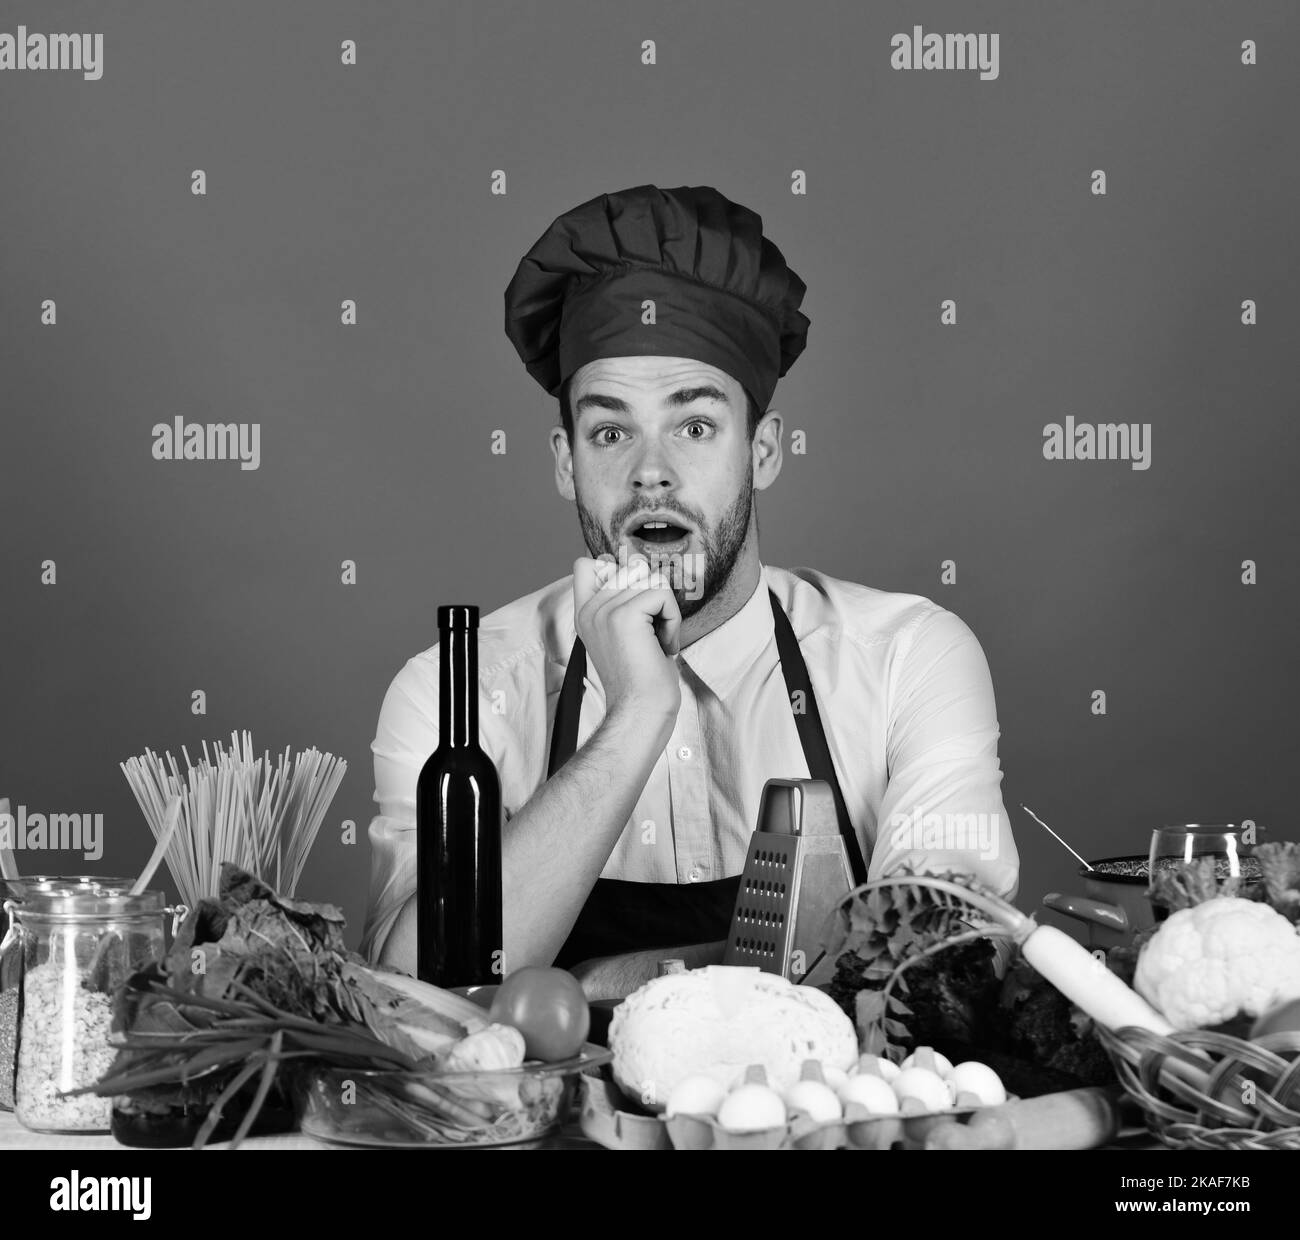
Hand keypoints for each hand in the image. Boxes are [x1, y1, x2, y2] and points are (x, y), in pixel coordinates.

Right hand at [572, 553, 681, 726]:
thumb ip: (622, 602)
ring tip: (657, 642)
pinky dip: (673, 619)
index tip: (635, 610)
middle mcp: (590, 610)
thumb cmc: (642, 680)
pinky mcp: (624, 616)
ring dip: (666, 612)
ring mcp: (604, 611)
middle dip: (654, 600)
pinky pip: (663, 594)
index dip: (618, 573)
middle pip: (634, 569)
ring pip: (652, 579)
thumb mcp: (624, 635)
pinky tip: (663, 646)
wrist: (641, 712)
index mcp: (585, 614)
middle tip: (651, 636)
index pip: (587, 565)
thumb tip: (639, 568)